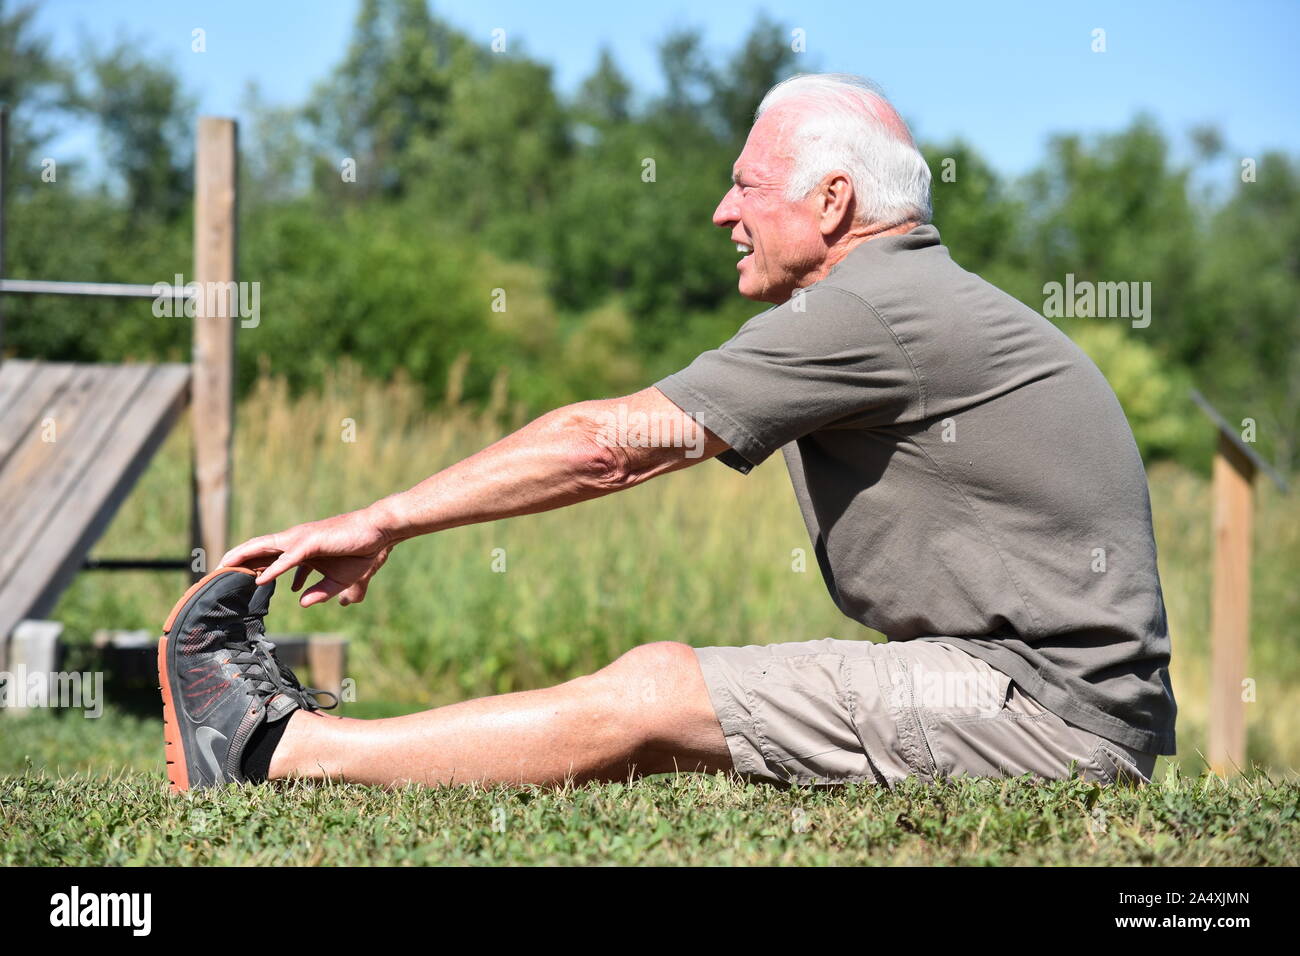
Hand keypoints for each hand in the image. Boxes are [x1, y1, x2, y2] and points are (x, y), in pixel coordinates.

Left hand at [219, 507, 395, 607]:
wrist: (378, 533)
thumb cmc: (360, 552)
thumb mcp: (339, 580)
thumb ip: (320, 591)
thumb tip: (301, 602)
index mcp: (299, 550)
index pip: (267, 557)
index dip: (249, 565)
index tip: (232, 577)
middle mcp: (295, 542)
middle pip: (258, 550)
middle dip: (236, 560)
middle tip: (214, 571)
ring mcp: (302, 540)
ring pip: (265, 548)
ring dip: (243, 558)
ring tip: (224, 568)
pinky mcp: (311, 543)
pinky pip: (288, 560)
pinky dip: (273, 570)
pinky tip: (260, 580)